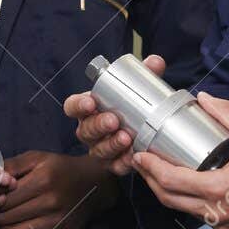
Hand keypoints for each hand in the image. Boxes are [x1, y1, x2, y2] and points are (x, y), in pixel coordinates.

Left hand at [0, 150, 118, 228]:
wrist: (94, 184)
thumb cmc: (60, 169)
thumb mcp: (37, 158)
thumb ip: (11, 165)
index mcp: (43, 180)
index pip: (3, 199)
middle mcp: (51, 202)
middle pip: (5, 218)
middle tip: (3, 208)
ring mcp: (56, 223)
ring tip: (11, 219)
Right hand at [62, 54, 167, 175]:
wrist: (142, 131)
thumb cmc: (131, 107)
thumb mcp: (136, 89)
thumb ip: (144, 75)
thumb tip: (155, 62)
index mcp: (88, 109)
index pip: (73, 106)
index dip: (78, 105)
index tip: (90, 102)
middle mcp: (89, 130)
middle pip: (86, 130)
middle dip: (99, 125)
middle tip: (113, 120)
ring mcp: (99, 148)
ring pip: (99, 149)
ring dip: (111, 144)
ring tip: (126, 138)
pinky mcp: (112, 164)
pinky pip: (115, 165)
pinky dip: (124, 161)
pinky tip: (134, 155)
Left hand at [132, 92, 228, 228]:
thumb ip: (227, 114)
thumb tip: (205, 99)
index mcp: (219, 189)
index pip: (171, 181)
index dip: (150, 168)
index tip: (139, 154)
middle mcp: (216, 211)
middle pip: (169, 199)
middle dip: (150, 180)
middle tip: (141, 162)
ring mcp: (222, 222)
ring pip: (182, 208)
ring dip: (166, 191)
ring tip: (158, 170)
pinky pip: (198, 213)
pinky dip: (185, 198)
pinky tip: (185, 182)